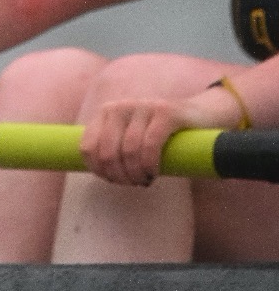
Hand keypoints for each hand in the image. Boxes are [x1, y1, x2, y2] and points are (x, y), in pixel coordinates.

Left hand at [80, 95, 210, 186]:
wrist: (201, 114)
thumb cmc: (161, 133)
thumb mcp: (131, 136)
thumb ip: (113, 147)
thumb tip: (96, 171)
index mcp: (106, 113)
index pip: (87, 147)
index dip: (97, 170)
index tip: (112, 181)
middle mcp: (120, 106)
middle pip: (107, 152)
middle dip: (118, 175)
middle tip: (132, 184)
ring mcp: (143, 106)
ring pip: (128, 151)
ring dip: (135, 174)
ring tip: (143, 181)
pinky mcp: (166, 111)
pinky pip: (149, 145)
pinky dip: (149, 164)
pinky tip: (153, 174)